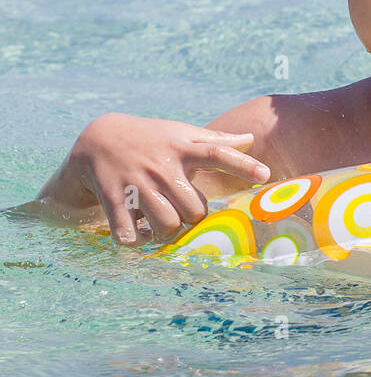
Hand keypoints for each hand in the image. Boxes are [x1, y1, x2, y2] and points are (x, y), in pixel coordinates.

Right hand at [63, 113, 269, 245]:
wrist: (98, 139)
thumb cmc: (150, 139)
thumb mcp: (180, 134)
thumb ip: (215, 140)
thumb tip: (251, 139)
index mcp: (181, 149)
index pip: (217, 153)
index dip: (242, 165)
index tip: (265, 175)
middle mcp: (161, 167)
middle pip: (193, 209)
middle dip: (193, 217)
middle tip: (184, 212)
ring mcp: (136, 185)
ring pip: (166, 225)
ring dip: (168, 233)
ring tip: (164, 225)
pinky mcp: (113, 201)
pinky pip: (129, 236)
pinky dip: (137, 242)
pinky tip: (139, 233)